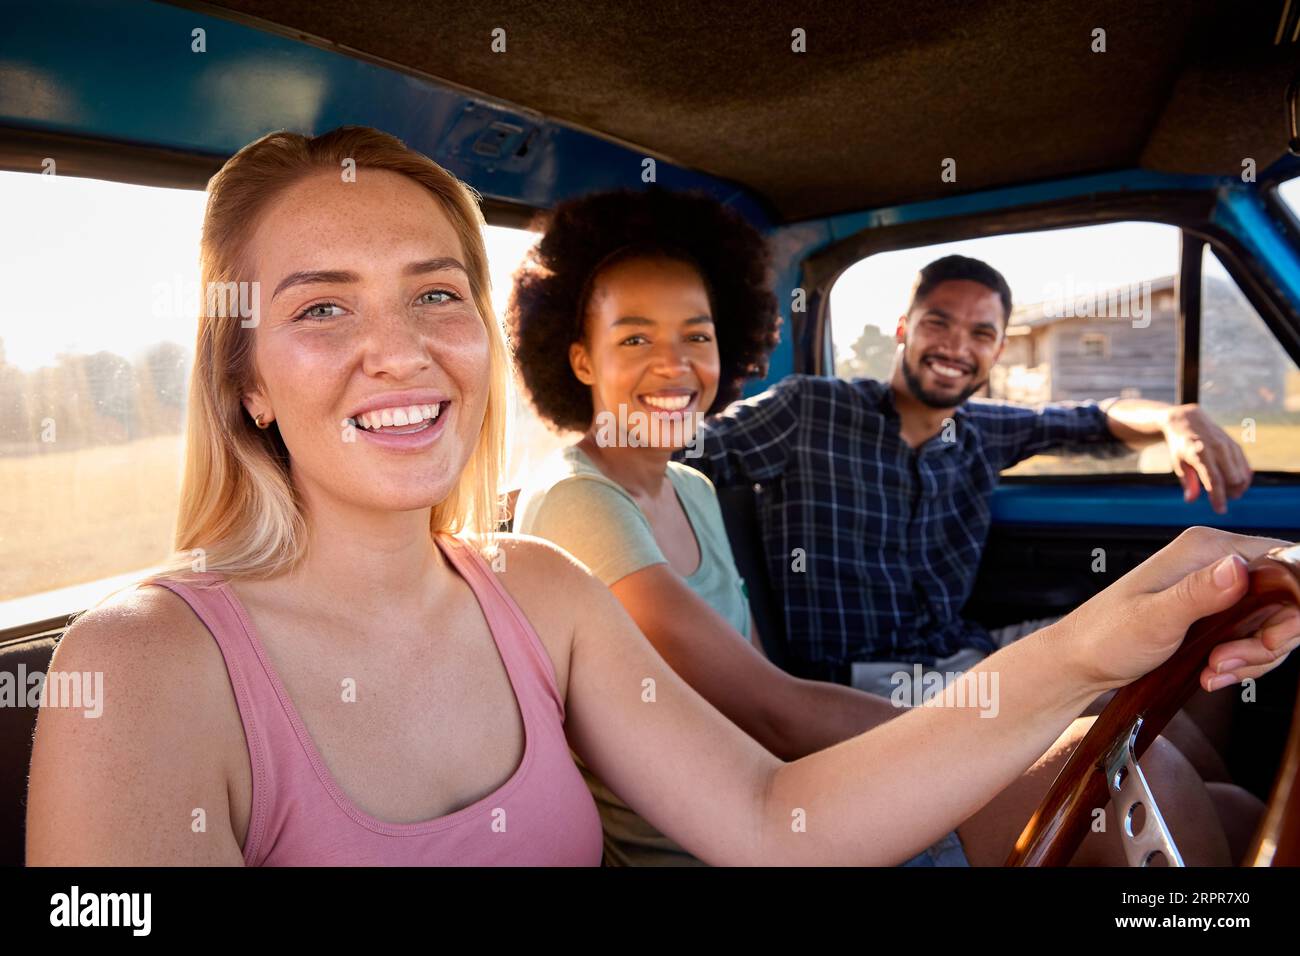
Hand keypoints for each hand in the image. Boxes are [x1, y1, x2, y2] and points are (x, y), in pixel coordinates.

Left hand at [1056, 527, 1299, 694]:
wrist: (1080, 662)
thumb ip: (1198, 593)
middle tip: (1230, 663)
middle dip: (1268, 641)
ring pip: (1271, 624)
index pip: (1284, 563)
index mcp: (1204, 549)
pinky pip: (1252, 639)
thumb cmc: (1105, 637)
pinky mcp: (1214, 616)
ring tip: (1213, 671)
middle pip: (1284, 599)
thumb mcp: (1153, 618)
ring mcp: (1216, 590)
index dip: (1293, 606)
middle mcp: (1215, 563)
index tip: (1272, 640)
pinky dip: (1241, 663)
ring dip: (1252, 657)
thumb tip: (1238, 567)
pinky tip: (1212, 675)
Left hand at [1161, 404, 1252, 513]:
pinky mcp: (1236, 445)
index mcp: (1200, 454)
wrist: (1188, 421)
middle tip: (1220, 497)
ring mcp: (1229, 446)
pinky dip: (1243, 478)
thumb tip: (1191, 500)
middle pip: (1233, 479)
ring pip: (1242, 474)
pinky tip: (1236, 484)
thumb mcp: (1178, 463)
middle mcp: (1217, 448)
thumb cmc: (1181, 446)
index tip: (1220, 510)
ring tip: (1227, 492)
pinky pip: (1245, 466)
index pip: (1214, 480)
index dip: (1218, 497)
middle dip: (1229, 493)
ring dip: (1238, 488)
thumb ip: (1187, 481)